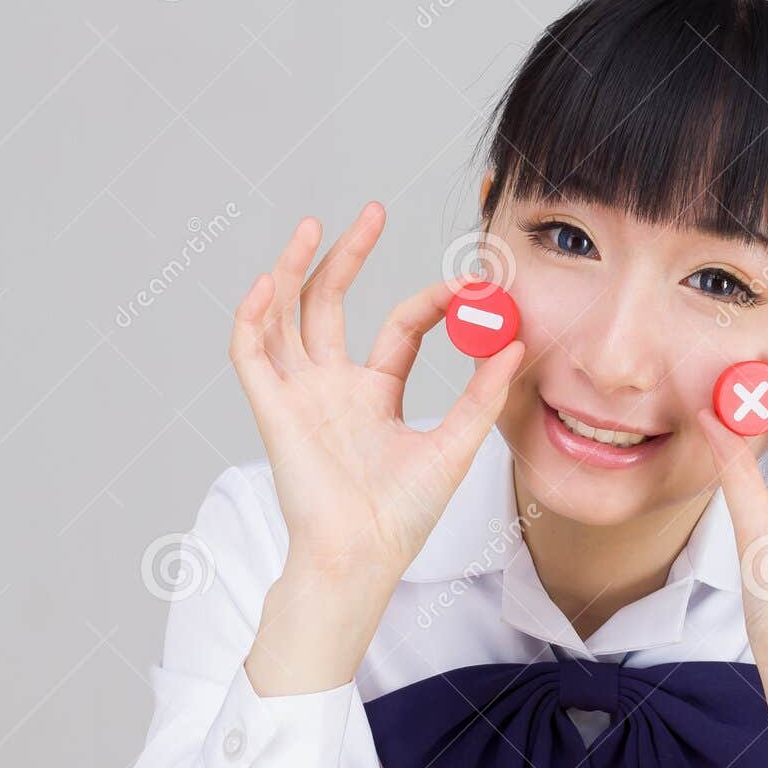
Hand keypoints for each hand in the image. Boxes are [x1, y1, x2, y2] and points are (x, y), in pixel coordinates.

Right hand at [230, 203, 524, 600]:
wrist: (363, 556)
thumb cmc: (403, 517)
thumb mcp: (454, 445)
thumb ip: (482, 395)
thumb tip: (517, 342)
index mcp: (375, 396)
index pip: (399, 328)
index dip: (431, 300)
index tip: (466, 281)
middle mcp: (333, 389)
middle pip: (331, 304)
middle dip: (348, 255)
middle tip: (374, 210)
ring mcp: (300, 396)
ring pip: (286, 316)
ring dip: (293, 269)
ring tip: (312, 224)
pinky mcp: (272, 411)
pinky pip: (250, 353)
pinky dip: (253, 316)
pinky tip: (270, 283)